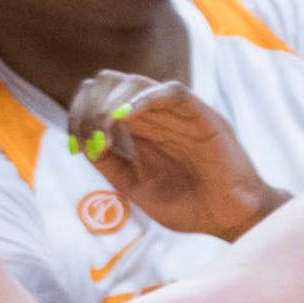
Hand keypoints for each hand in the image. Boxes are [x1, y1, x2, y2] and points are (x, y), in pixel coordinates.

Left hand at [67, 72, 287, 240]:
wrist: (230, 219)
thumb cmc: (190, 207)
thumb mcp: (137, 188)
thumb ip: (111, 165)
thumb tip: (84, 141)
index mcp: (141, 132)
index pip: (100, 102)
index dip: (80, 114)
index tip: (73, 141)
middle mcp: (156, 117)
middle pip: (112, 84)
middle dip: (91, 104)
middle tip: (89, 132)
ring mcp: (178, 114)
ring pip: (135, 82)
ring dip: (112, 100)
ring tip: (106, 126)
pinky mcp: (201, 114)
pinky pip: (171, 92)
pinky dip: (145, 98)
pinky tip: (126, 116)